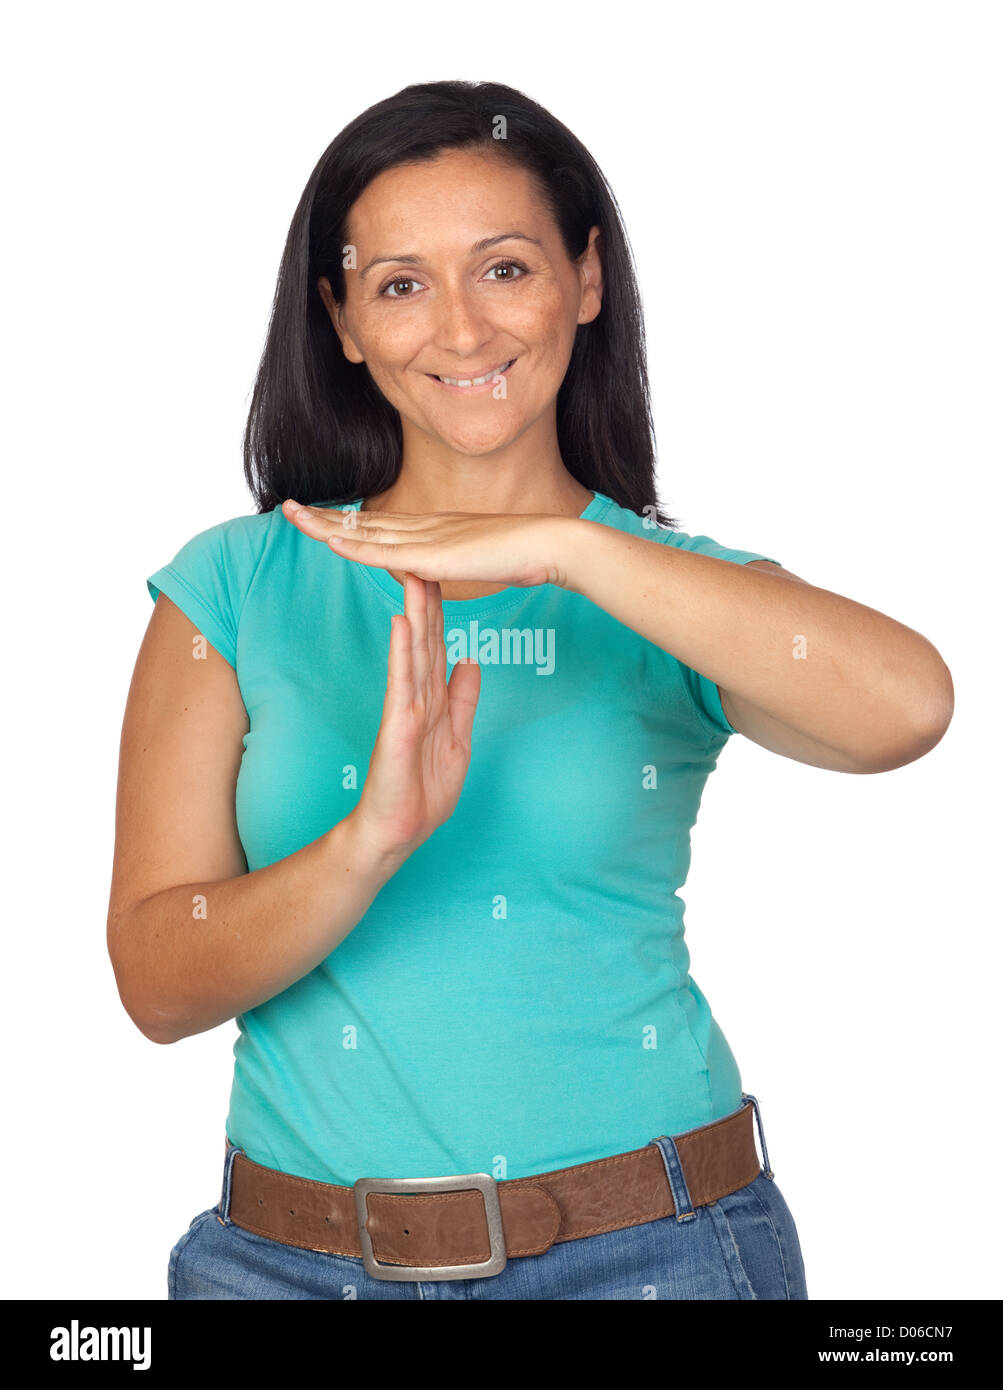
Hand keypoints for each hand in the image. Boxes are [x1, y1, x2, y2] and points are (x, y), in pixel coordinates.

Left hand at [281, 499, 574, 588]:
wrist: (548, 544)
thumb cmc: (522, 555)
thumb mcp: (476, 559)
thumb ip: (452, 564)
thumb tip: (435, 570)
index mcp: (432, 531)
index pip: (378, 525)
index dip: (345, 520)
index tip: (317, 516)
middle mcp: (423, 528)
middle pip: (362, 522)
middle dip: (322, 515)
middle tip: (287, 507)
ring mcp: (427, 538)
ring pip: (365, 531)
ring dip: (326, 524)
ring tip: (292, 515)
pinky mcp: (434, 555)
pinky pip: (385, 551)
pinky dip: (355, 546)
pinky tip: (329, 541)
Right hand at [350, 572, 480, 858]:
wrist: (396, 833)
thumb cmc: (420, 792)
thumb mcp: (457, 740)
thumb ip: (462, 700)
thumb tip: (469, 661)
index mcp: (432, 698)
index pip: (438, 644)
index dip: (442, 609)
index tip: (446, 571)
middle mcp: (416, 697)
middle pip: (424, 639)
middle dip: (427, 598)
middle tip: (425, 553)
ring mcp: (404, 710)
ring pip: (412, 653)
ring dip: (415, 613)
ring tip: (414, 575)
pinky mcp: (396, 728)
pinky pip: (402, 685)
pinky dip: (403, 654)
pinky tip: (402, 625)